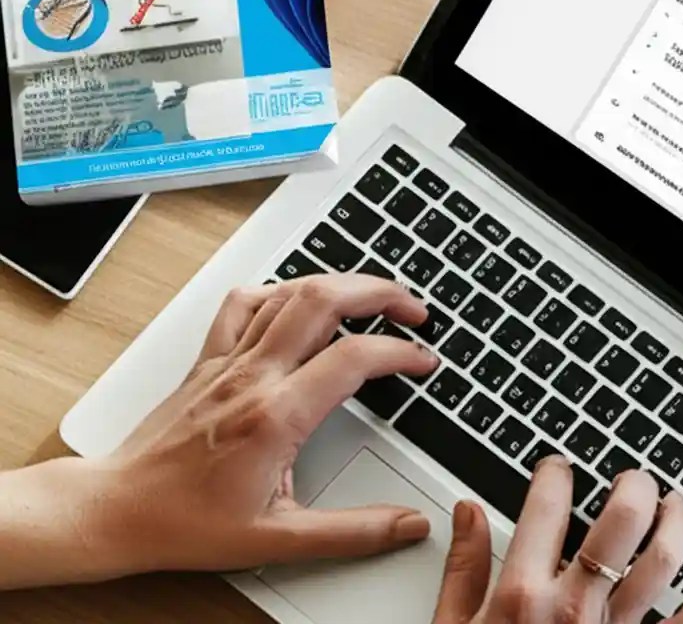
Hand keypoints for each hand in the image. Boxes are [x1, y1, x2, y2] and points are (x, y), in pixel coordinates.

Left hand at [86, 274, 441, 576]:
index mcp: (275, 416)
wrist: (116, 512)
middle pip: (323, 299)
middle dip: (380, 292)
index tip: (424, 362)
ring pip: (287, 292)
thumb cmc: (185, 524)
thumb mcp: (279, 539)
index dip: (401, 352)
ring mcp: (227, 363)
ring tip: (371, 296)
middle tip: (412, 309)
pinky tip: (297, 303)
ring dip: (338, 284)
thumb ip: (354, 533)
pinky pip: (244, 304)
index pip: (353, 358)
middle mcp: (251, 377)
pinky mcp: (207, 362)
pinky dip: (280, 292)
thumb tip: (408, 525)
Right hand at [435, 460, 682, 623]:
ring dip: (679, 520)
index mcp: (522, 594)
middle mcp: (574, 608)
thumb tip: (467, 513)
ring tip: (676, 503)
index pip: (547, 503)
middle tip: (632, 478)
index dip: (556, 472)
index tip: (559, 468)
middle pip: (620, 519)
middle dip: (632, 484)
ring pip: (665, 558)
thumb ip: (462, 570)